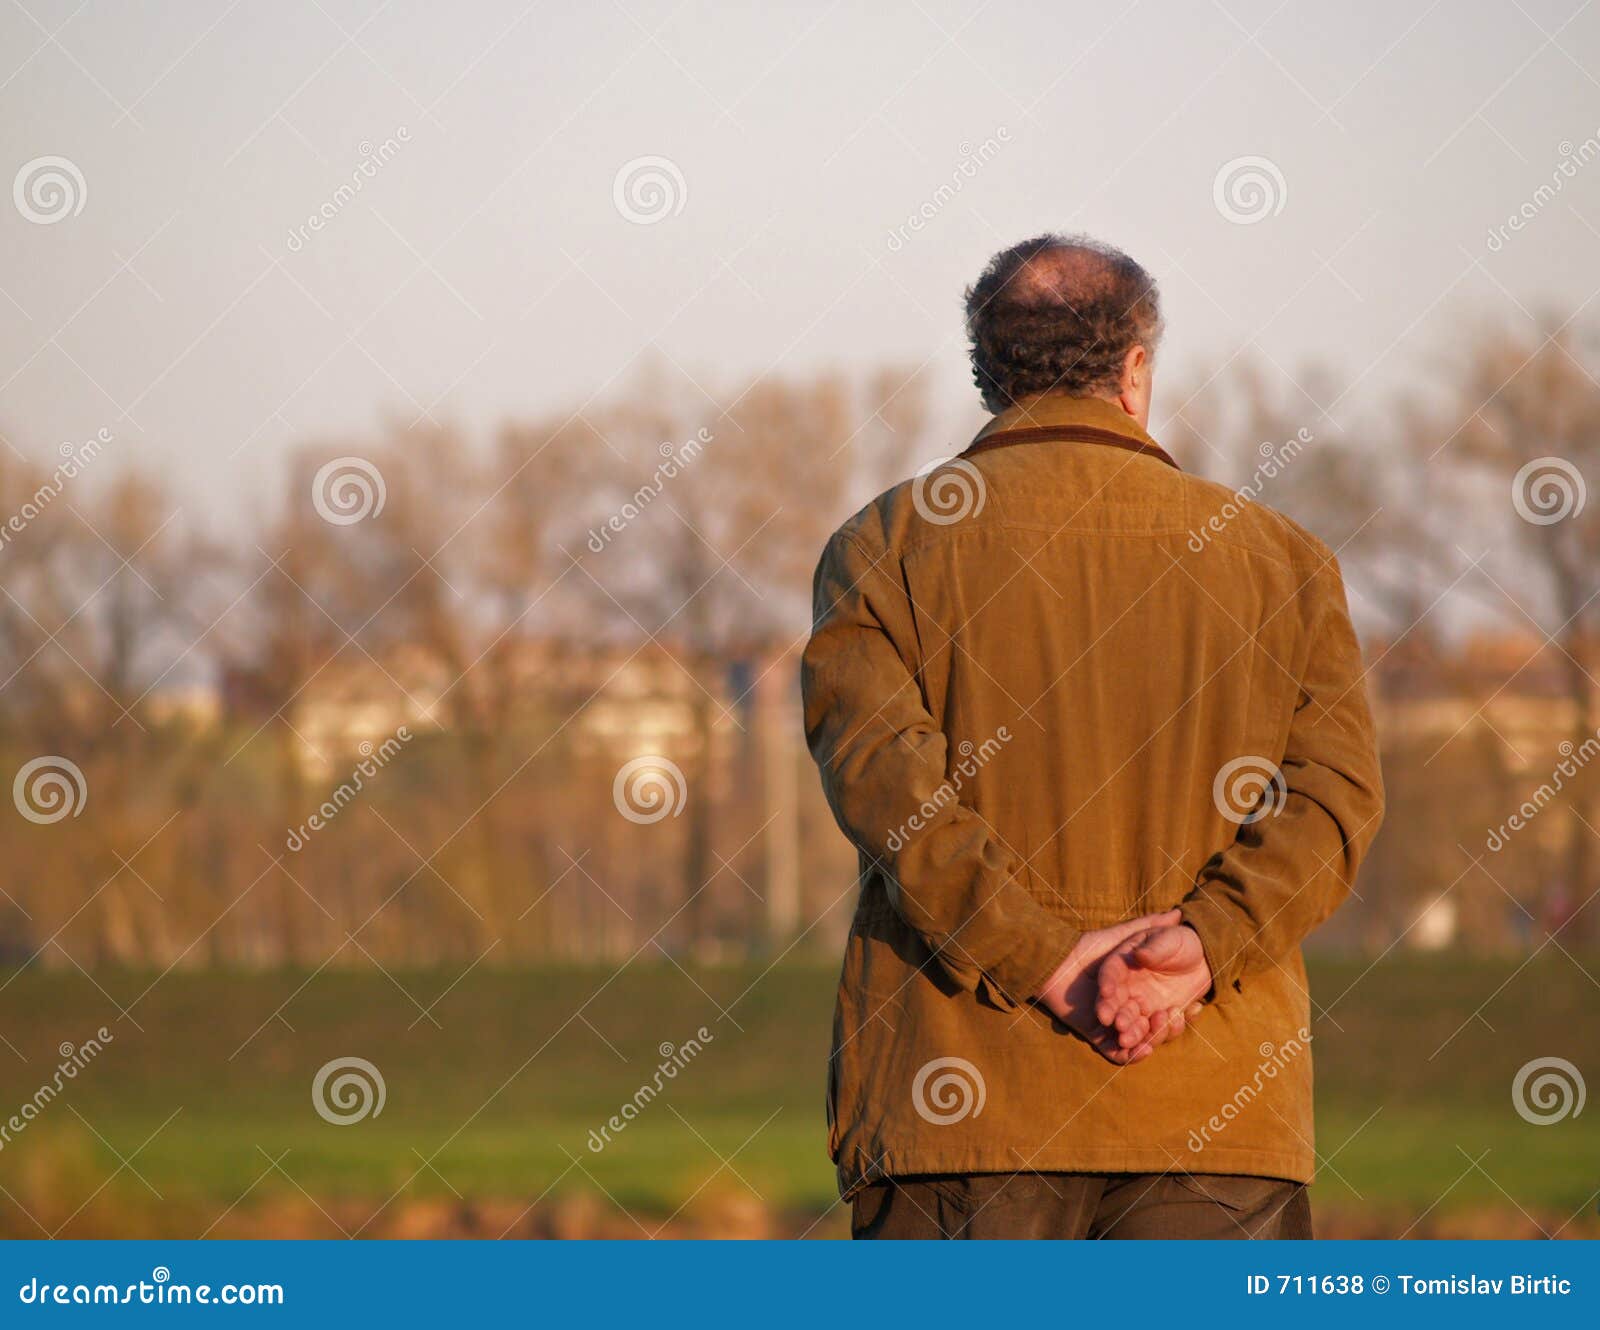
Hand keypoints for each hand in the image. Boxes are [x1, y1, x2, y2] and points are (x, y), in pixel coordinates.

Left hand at [1032, 909, 1180, 1063]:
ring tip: (1155, 1035)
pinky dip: (1127, 1055)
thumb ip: (1148, 927)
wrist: (1054, 962)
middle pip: (1149, 1025)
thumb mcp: (1122, 936)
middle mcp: (1123, 1008)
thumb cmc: (1088, 947)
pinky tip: (1139, 1049)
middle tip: (1169, 1019)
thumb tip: (1178, 914)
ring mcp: (1109, 1023)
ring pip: (1134, 1038)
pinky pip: (1113, 1051)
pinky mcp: (1093, 1034)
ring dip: (1146, 1040)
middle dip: (1161, 1027)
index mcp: (1133, 990)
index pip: (1159, 1005)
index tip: (1189, 1007)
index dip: (1175, 1009)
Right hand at [1095, 923, 1210, 1052]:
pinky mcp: (1157, 1019)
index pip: (1109, 973)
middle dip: (1119, 1017)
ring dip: (1139, 1033)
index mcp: (1123, 963)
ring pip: (1134, 1025)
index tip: (1106, 994)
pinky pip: (1157, 1031)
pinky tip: (1178, 1016)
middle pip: (1117, 1006)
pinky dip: (1165, 1030)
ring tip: (1157, 1026)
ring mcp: (1142, 1006)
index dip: (1106, 983)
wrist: (1202, 959)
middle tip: (1121, 1027)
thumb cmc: (1180, 942)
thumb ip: (1154, 948)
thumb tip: (1139, 954)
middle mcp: (1127, 988)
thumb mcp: (1169, 939)